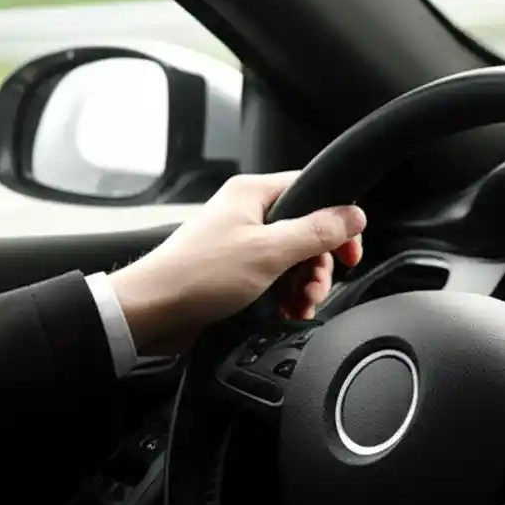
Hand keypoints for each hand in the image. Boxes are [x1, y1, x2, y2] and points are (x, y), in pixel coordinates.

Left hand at [109, 172, 365, 354]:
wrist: (151, 314)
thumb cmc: (196, 276)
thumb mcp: (269, 251)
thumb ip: (317, 231)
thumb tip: (354, 215)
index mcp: (253, 194)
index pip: (312, 191)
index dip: (337, 220)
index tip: (349, 250)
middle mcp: (247, 215)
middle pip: (307, 231)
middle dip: (318, 264)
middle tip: (314, 286)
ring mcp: (241, 245)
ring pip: (292, 260)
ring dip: (303, 285)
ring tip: (299, 304)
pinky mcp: (235, 274)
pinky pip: (274, 280)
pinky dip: (285, 297)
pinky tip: (286, 313)